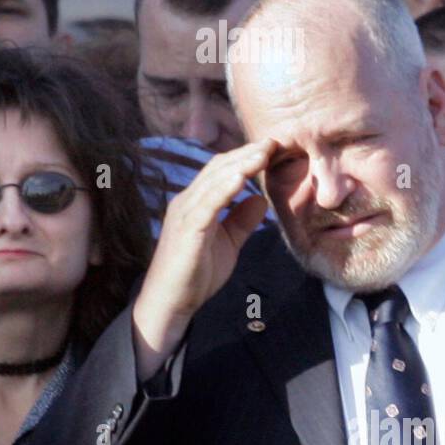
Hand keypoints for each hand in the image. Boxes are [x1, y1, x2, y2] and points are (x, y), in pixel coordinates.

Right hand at [131, 138, 274, 379]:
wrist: (170, 304)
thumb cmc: (195, 276)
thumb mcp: (228, 243)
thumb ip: (241, 221)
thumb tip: (261, 199)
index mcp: (195, 204)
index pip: (221, 171)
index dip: (246, 158)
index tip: (272, 148)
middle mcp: (186, 202)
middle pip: (218, 168)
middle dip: (246, 153)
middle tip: (274, 141)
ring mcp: (184, 214)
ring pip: (214, 180)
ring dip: (241, 164)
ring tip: (265, 151)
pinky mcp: (186, 229)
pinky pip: (207, 203)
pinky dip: (225, 187)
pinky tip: (243, 176)